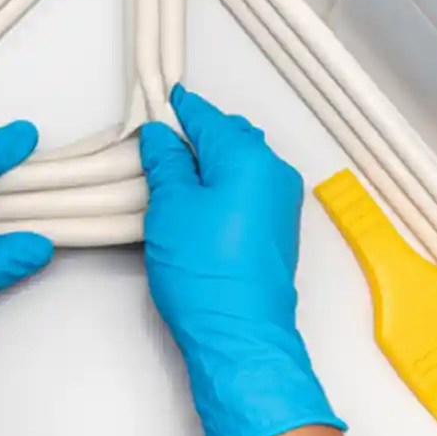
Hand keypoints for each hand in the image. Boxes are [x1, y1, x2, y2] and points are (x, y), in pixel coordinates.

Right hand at [140, 86, 343, 435]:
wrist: (238, 334)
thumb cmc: (205, 274)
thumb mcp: (170, 208)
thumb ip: (166, 162)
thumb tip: (160, 136)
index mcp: (249, 158)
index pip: (208, 118)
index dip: (178, 109)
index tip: (158, 101)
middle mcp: (274, 174)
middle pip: (229, 138)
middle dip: (195, 136)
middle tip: (156, 144)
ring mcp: (280, 204)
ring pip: (241, 165)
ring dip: (209, 164)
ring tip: (172, 177)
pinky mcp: (276, 231)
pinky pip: (249, 191)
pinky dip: (223, 187)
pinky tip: (196, 204)